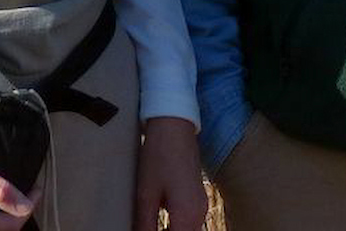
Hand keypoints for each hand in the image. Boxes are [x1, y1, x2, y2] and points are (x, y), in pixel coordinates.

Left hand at [134, 115, 207, 230]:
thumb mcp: (145, 194)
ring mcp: (201, 205)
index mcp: (187, 216)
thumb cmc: (159, 156)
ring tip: (149, 226)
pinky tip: (160, 222)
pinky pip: (189, 223)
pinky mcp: (198, 198)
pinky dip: (176, 227)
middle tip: (144, 227)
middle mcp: (199, 214)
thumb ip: (145, 225)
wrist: (174, 125)